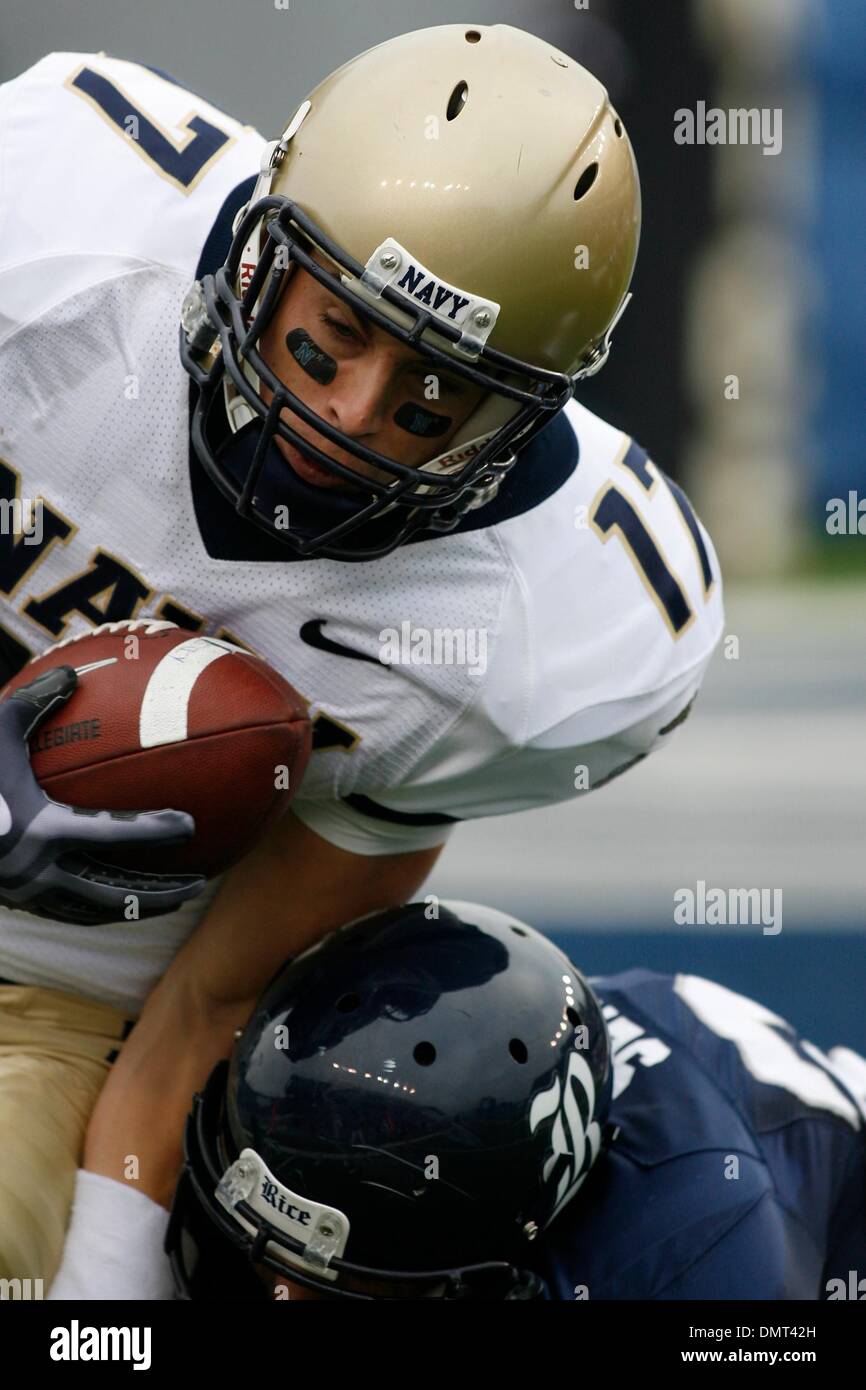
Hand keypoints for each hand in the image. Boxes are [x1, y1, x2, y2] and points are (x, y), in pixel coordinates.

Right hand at [0, 665, 205, 923]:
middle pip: (113, 895)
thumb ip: (37, 700)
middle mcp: (36, 871)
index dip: (155, 830)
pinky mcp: (14, 901)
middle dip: (159, 894)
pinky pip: (67, 911)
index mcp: (39, 829)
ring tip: (170, 898)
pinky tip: (117, 896)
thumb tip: (73, 670)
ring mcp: (24, 894)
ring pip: (91, 912)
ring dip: (132, 908)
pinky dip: (99, 908)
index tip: (192, 823)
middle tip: (199, 884)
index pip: (111, 832)